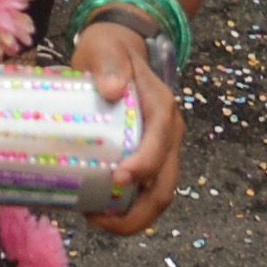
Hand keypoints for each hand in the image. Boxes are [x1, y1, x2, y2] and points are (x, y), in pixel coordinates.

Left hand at [70, 16, 187, 235]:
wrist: (123, 45)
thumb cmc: (110, 48)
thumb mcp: (106, 48)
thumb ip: (110, 64)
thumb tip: (111, 89)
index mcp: (162, 109)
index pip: (159, 145)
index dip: (143, 166)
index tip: (118, 179)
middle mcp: (169, 133)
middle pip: (165, 185)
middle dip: (138, 213)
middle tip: (98, 220)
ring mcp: (163, 148)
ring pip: (160, 195)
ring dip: (134, 217)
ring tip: (97, 220)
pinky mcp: (150, 156)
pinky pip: (147, 190)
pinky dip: (130, 208)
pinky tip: (101, 210)